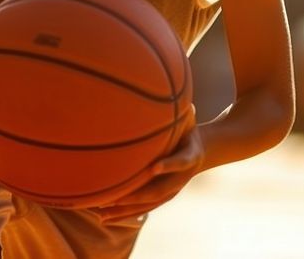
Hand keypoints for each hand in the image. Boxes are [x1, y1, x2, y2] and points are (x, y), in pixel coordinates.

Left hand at [94, 106, 203, 223]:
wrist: (201, 149)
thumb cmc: (188, 128)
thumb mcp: (188, 116)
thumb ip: (179, 107)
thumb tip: (169, 86)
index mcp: (192, 155)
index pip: (182, 161)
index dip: (170, 165)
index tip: (155, 167)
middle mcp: (182, 177)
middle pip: (160, 191)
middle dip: (137, 195)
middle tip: (117, 198)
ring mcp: (172, 189)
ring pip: (149, 204)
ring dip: (126, 210)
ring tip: (103, 214)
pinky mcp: (162, 196)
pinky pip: (143, 208)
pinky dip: (124, 213)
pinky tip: (103, 216)